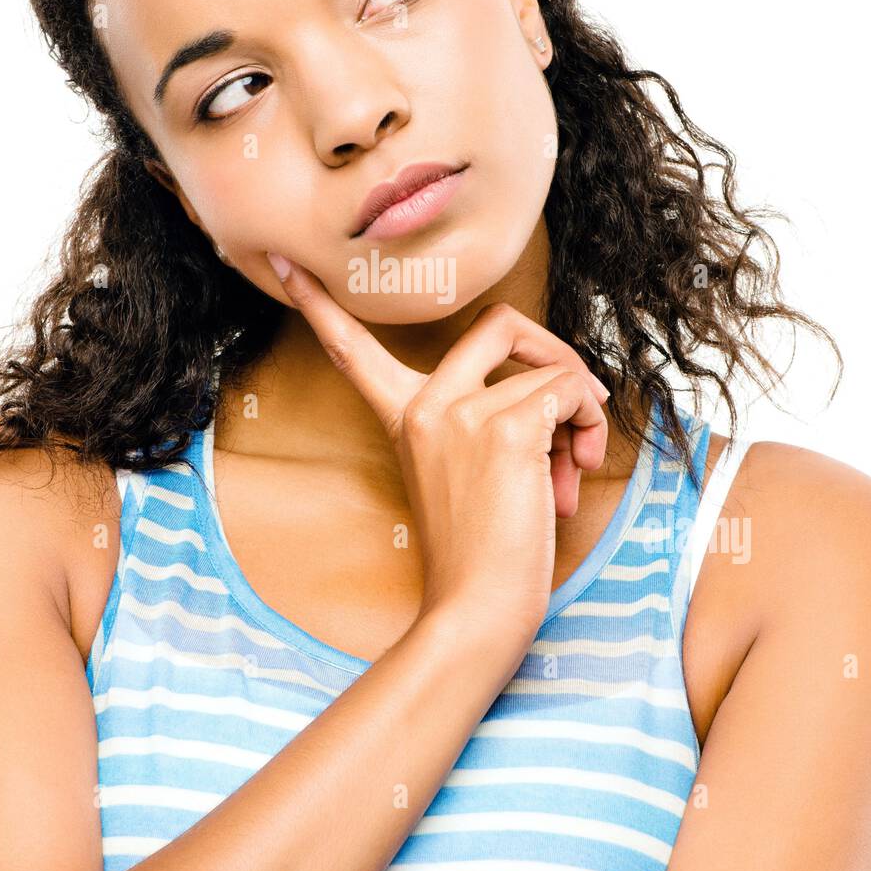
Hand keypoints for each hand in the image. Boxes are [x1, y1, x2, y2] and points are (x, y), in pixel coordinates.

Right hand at [264, 252, 611, 641]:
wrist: (476, 610)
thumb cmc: (480, 551)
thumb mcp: (468, 470)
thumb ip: (489, 419)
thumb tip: (562, 390)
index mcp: (404, 417)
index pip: (351, 348)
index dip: (317, 303)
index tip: (283, 259)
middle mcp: (424, 406)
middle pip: (500, 323)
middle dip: (554, 351)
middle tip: (576, 401)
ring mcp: (461, 414)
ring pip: (553, 373)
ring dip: (582, 417)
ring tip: (570, 469)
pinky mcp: (504, 427)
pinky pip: (571, 393)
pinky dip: (587, 426)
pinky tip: (572, 473)